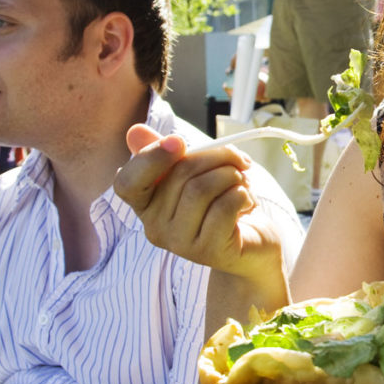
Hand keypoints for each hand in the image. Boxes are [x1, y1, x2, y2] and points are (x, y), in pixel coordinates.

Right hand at [114, 124, 283, 277]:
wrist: (256, 242)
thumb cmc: (223, 201)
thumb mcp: (198, 171)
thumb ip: (168, 152)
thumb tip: (135, 132)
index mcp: (146, 204)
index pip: (127, 182)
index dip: (149, 158)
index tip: (178, 141)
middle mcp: (155, 227)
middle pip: (180, 174)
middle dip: (218, 156)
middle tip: (239, 161)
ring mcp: (180, 243)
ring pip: (201, 188)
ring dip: (232, 176)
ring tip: (242, 183)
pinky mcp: (208, 251)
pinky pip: (224, 207)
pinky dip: (242, 194)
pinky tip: (246, 202)